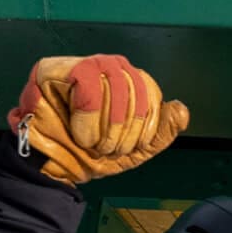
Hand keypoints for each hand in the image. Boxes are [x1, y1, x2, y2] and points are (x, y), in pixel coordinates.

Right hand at [7, 54, 186, 183]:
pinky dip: (88, 115)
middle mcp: (103, 68)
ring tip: (95, 145)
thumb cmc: (87, 155)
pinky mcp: (52, 68)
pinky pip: (85, 80)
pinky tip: (81, 133)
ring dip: (109, 124)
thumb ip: (162, 132)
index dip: (148, 120)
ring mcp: (78, 64)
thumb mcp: (135, 150)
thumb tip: (181, 109)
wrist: (51, 168)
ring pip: (112, 80)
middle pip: (133, 83)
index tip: (136, 146)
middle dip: (128, 127)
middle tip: (111, 150)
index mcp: (125, 83)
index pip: (149, 88)